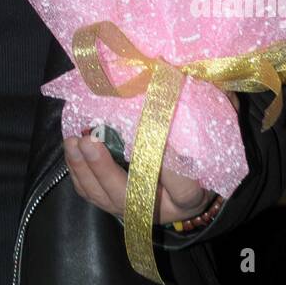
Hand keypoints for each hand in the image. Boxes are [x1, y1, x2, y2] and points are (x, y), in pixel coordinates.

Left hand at [63, 90, 239, 223]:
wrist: (189, 185)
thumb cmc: (201, 152)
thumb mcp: (214, 133)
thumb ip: (212, 110)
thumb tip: (202, 75)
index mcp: (191, 196)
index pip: (185, 189)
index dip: (173, 170)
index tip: (161, 138)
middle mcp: (161, 209)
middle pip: (131, 198)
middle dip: (106, 169)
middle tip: (90, 139)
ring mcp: (134, 208)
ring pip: (104, 197)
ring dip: (85, 168)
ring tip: (74, 140)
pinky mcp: (112, 203)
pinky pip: (90, 194)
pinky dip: (78, 171)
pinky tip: (71, 146)